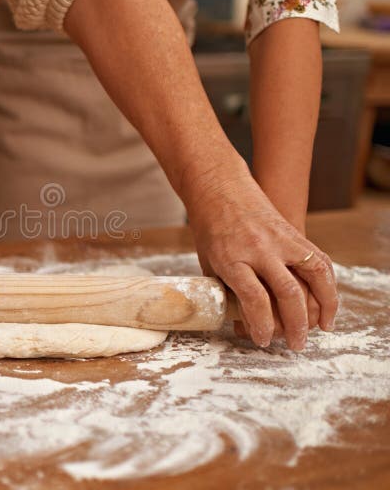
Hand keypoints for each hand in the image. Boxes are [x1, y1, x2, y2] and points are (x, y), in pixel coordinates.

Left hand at [186, 162, 337, 350]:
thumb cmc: (209, 231)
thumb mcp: (208, 262)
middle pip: (286, 292)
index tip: (262, 341)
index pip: (253, 298)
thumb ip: (225, 290)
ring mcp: (280, 239)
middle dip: (294, 325)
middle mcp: (259, 249)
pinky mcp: (294, 233)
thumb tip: (242, 325)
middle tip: (294, 345)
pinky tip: (326, 304)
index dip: (261, 325)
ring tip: (319, 330)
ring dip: (320, 307)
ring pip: (311, 276)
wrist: (219, 190)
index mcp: (231, 258)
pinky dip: (328, 285)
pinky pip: (319, 261)